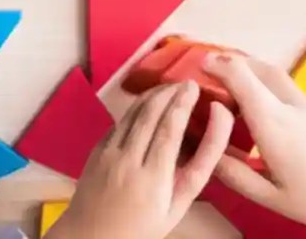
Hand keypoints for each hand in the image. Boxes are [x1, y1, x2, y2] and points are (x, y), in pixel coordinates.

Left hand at [47, 82, 233, 238]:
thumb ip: (196, 171)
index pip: (169, 130)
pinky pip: (118, 123)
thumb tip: (213, 135)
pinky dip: (134, 109)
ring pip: (132, 114)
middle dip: (169, 93)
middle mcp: (128, 162)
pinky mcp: (96, 152)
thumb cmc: (142, 227)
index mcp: (153, 180)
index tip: (194, 88)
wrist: (92, 238)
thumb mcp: (177, 207)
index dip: (182, 104)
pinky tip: (146, 103)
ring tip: (169, 87)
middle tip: (185, 83)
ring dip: (151, 96)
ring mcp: (108, 155)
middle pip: (150, 115)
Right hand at [204, 54, 305, 238]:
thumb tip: (205, 150)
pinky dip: (263, 79)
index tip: (197, 65)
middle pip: (258, 67)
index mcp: (274, 126)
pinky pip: (284, 84)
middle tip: (208, 66)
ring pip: (274, 72)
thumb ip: (233, 173)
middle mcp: (291, 107)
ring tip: (228, 76)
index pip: (242, 79)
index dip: (218, 66)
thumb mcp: (268, 196)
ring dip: (248, 67)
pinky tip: (256, 96)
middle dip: (231, 60)